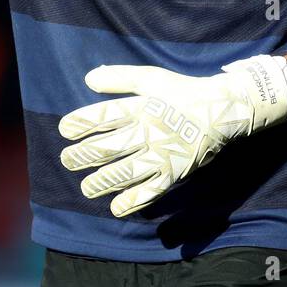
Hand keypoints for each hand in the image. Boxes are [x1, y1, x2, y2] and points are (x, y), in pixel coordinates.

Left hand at [58, 55, 286, 217]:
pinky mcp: (175, 172)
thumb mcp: (152, 78)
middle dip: (85, 155)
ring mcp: (162, 154)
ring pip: (127, 171)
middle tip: (67, 160)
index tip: (64, 129)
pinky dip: (134, 201)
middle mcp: (150, 131)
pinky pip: (152, 190)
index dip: (83, 123)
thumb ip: (120, 79)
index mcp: (143, 107)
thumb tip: (88, 78)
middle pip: (111, 146)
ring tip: (86, 188)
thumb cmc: (182, 93)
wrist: (222, 110)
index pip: (106, 115)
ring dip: (103, 181)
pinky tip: (116, 208)